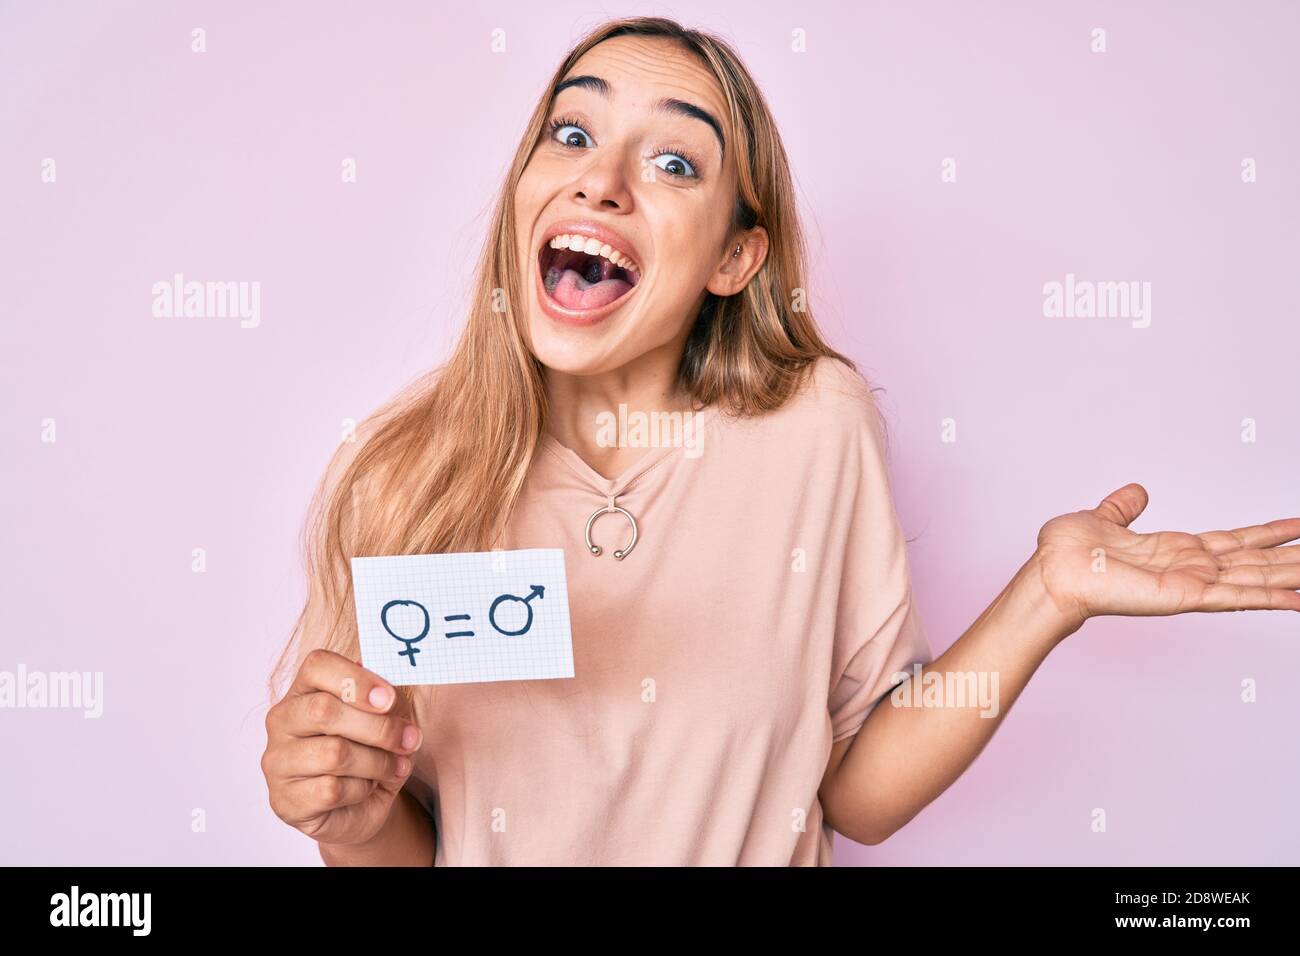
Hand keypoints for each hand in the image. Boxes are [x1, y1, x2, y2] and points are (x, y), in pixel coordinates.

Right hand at [262, 649, 422, 846]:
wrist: (361, 807)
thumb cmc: (370, 753)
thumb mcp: (384, 721)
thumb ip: (384, 702)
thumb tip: (389, 692)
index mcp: (304, 689)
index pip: (317, 666)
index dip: (356, 679)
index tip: (389, 699)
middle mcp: (283, 721)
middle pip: (324, 710)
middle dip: (378, 727)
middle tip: (409, 740)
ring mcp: (278, 761)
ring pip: (333, 753)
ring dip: (377, 763)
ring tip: (393, 768)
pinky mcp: (284, 800)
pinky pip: (331, 790)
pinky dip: (361, 790)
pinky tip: (365, 789)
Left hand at [1032, 482, 1299, 627]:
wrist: (1051, 572)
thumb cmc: (1067, 553)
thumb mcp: (1102, 518)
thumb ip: (1123, 508)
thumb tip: (1137, 492)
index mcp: (1176, 550)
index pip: (1233, 541)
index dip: (1266, 534)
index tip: (1297, 527)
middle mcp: (1190, 568)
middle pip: (1255, 561)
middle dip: (1290, 557)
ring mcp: (1191, 584)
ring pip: (1256, 579)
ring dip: (1291, 576)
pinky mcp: (1185, 596)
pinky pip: (1237, 597)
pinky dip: (1271, 598)